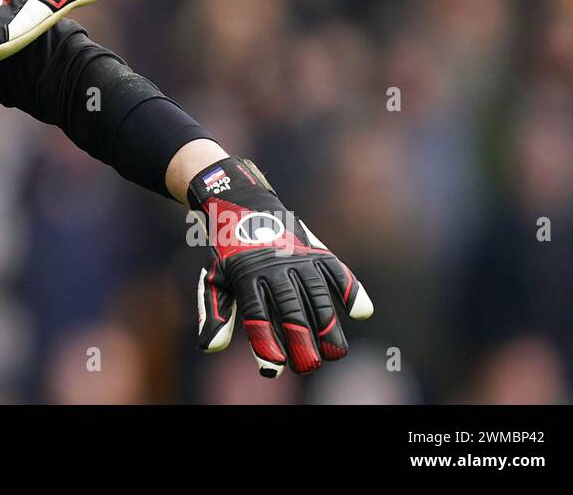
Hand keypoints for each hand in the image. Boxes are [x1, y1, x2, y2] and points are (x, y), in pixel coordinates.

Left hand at [187, 157, 373, 376]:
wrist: (243, 206)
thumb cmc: (229, 253)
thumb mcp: (215, 278)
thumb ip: (215, 313)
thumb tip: (210, 349)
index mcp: (245, 274)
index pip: (256, 313)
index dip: (264, 340)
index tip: (272, 366)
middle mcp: (274, 264)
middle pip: (290, 307)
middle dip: (301, 339)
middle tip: (308, 367)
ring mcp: (298, 256)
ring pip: (316, 294)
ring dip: (328, 324)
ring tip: (335, 353)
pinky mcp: (316, 250)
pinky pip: (336, 270)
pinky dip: (351, 289)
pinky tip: (362, 312)